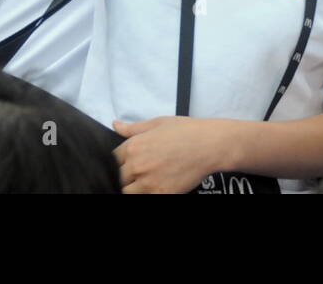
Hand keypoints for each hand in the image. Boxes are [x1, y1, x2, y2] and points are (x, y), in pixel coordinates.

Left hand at [113, 116, 234, 193]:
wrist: (209, 145)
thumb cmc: (186, 131)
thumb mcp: (157, 123)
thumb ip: (133, 128)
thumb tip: (115, 125)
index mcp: (133, 147)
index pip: (112, 160)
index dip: (119, 162)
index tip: (127, 162)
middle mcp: (137, 166)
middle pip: (118, 179)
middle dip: (125, 176)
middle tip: (139, 172)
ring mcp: (148, 183)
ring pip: (128, 192)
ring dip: (133, 188)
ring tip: (146, 181)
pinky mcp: (161, 194)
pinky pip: (144, 198)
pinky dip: (147, 194)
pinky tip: (155, 187)